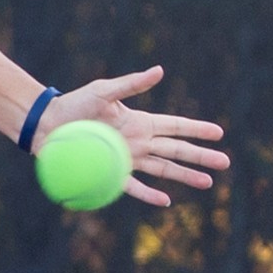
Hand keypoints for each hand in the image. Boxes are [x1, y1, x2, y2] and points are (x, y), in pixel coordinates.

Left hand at [36, 65, 227, 206]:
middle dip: (201, 156)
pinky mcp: (110, 172)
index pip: (175, 126)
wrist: (47, 123)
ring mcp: (126, 158)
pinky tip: (165, 201)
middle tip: (225, 162)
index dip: (197, 130)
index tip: (219, 133)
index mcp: (139, 121)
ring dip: (185, 176)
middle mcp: (137, 141)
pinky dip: (148, 194)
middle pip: (176, 150)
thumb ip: (132, 85)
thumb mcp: (104, 91)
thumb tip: (159, 71)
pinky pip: (133, 186)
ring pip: (163, 169)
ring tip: (208, 183)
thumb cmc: (74, 104)